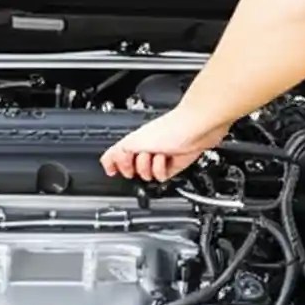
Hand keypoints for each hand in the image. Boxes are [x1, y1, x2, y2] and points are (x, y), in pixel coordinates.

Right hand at [100, 106, 229, 181]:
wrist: (195, 128)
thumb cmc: (169, 128)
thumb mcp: (133, 141)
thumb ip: (116, 154)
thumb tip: (109, 165)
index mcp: (134, 141)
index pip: (117, 156)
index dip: (115, 165)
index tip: (115, 170)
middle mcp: (146, 148)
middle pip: (133, 169)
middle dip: (136, 168)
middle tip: (140, 160)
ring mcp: (160, 157)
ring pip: (148, 175)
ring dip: (151, 168)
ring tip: (157, 157)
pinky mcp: (174, 164)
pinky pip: (163, 177)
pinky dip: (163, 170)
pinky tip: (168, 160)